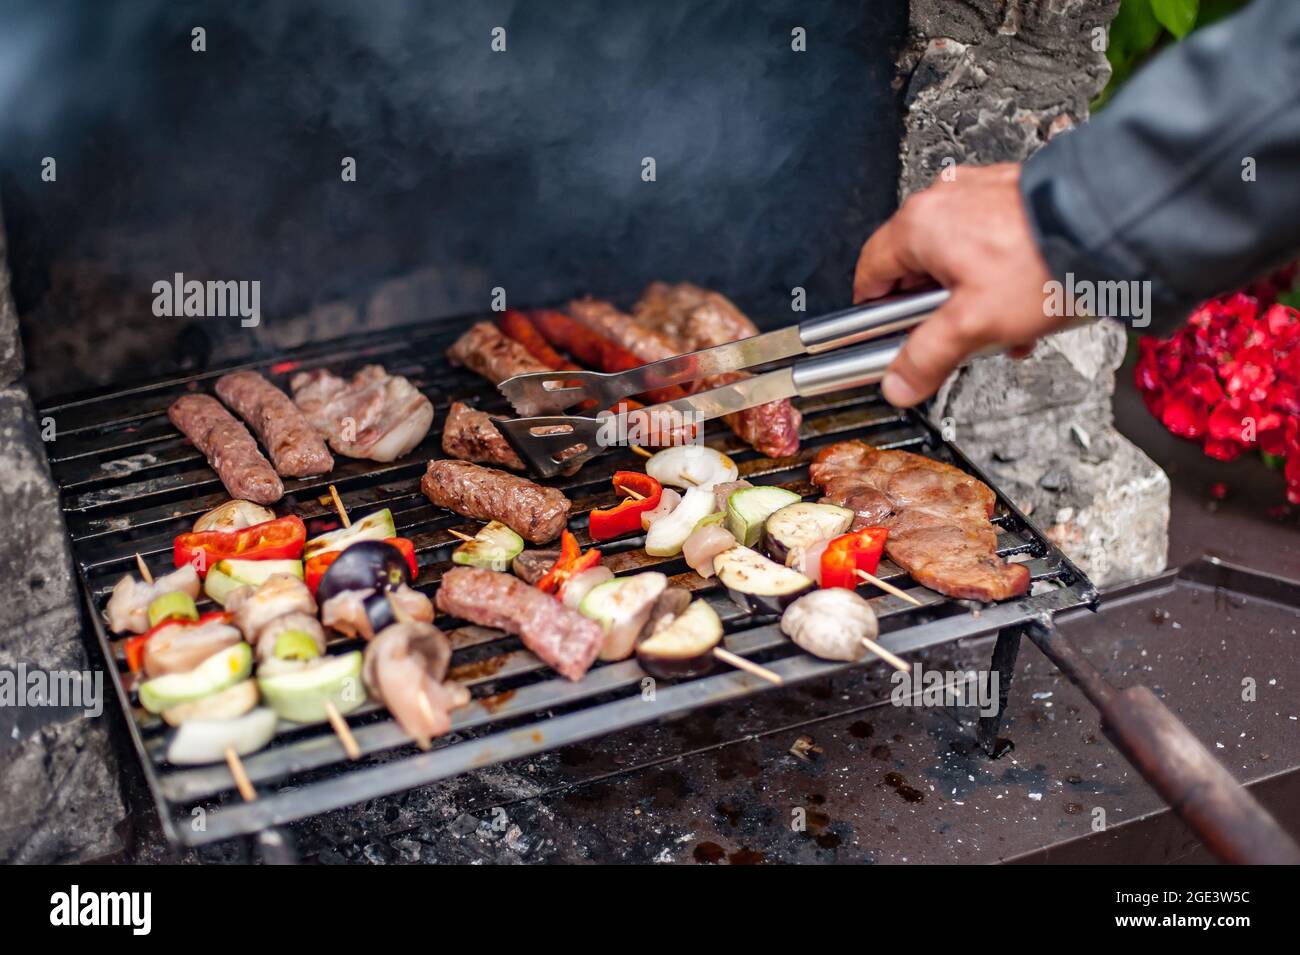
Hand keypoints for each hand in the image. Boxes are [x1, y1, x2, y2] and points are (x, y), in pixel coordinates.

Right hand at [853, 163, 1058, 406]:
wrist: (1111, 225)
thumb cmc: (1044, 262)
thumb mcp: (974, 326)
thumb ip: (926, 358)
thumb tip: (898, 383)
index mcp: (919, 225)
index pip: (869, 273)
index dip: (873, 312)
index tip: (884, 335)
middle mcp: (944, 200)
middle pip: (915, 270)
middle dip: (936, 312)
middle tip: (957, 337)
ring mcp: (979, 194)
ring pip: (956, 259)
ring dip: (971, 298)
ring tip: (1002, 324)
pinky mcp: (1012, 196)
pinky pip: (988, 242)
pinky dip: (999, 274)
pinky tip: (1024, 300)